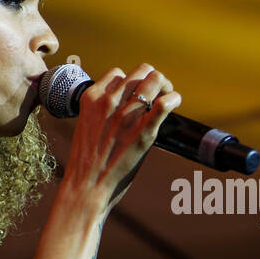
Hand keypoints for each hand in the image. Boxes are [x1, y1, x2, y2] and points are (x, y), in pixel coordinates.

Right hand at [61, 63, 180, 215]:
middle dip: (151, 79)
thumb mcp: (87, 126)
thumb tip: (122, 103)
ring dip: (164, 86)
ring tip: (166, 97)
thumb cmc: (86, 162)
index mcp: (92, 98)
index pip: (118, 73)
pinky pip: (164, 104)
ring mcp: (126, 116)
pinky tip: (174, 102)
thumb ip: (102, 111)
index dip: (131, 82)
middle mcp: (109, 102)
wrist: (85, 187)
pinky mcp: (143, 133)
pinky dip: (173, 99)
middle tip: (157, 93)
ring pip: (154, 79)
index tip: (136, 94)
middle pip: (140, 71)